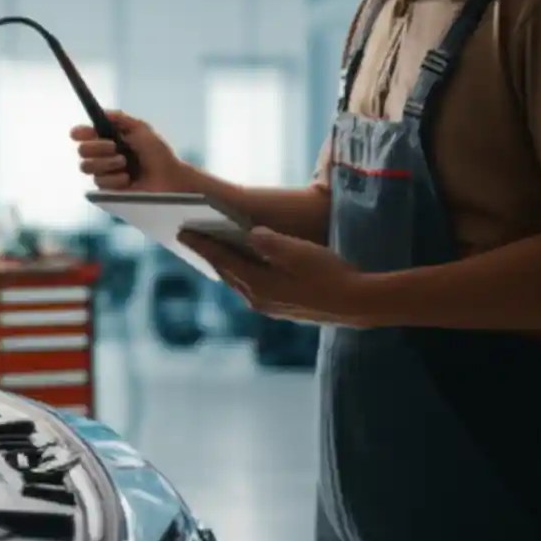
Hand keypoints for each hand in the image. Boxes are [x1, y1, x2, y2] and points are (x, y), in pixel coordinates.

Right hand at [71, 111, 194, 192]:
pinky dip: (115, 179)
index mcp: (108, 139)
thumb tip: (102, 112)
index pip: (83, 134)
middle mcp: (102, 156)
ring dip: (108, 163)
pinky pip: (99, 182)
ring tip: (125, 164)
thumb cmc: (158, 154)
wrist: (168, 178)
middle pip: (82, 150)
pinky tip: (128, 179)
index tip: (83, 133)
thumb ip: (121, 119)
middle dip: (97, 147)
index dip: (80, 132)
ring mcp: (104, 174)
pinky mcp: (106, 191)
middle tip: (114, 147)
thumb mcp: (141, 129)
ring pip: (87, 166)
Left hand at [178, 226, 374, 326]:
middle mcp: (258, 299)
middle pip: (226, 272)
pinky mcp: (282, 309)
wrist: (358, 304)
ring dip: (225, 265)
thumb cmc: (331, 275)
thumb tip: (250, 234)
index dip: (202, 244)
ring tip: (213, 249)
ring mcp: (269, 306)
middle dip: (209, 254)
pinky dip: (243, 273)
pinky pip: (252, 287)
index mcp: (258, 284)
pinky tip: (245, 266)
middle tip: (190, 237)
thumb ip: (271, 243)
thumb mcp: (300, 253)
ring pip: (239, 281)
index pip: (222, 259)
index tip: (182, 232)